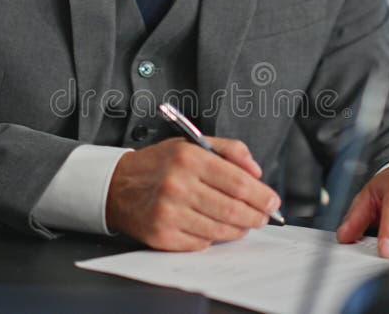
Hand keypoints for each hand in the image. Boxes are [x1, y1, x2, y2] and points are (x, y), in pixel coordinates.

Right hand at [106, 137, 280, 250]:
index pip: (239, 183)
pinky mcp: (162, 235)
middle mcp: (177, 185)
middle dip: (255, 216)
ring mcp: (168, 213)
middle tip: (263, 216)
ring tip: (243, 223)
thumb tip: (256, 171)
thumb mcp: (191, 144)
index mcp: (188, 158)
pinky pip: (201, 244)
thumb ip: (229, 150)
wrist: (116, 186)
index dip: (262, 196)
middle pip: (233, 210)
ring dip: (238, 230)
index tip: (272, 202)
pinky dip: (213, 238)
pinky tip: (212, 227)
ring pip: (220, 230)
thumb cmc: (158, 165)